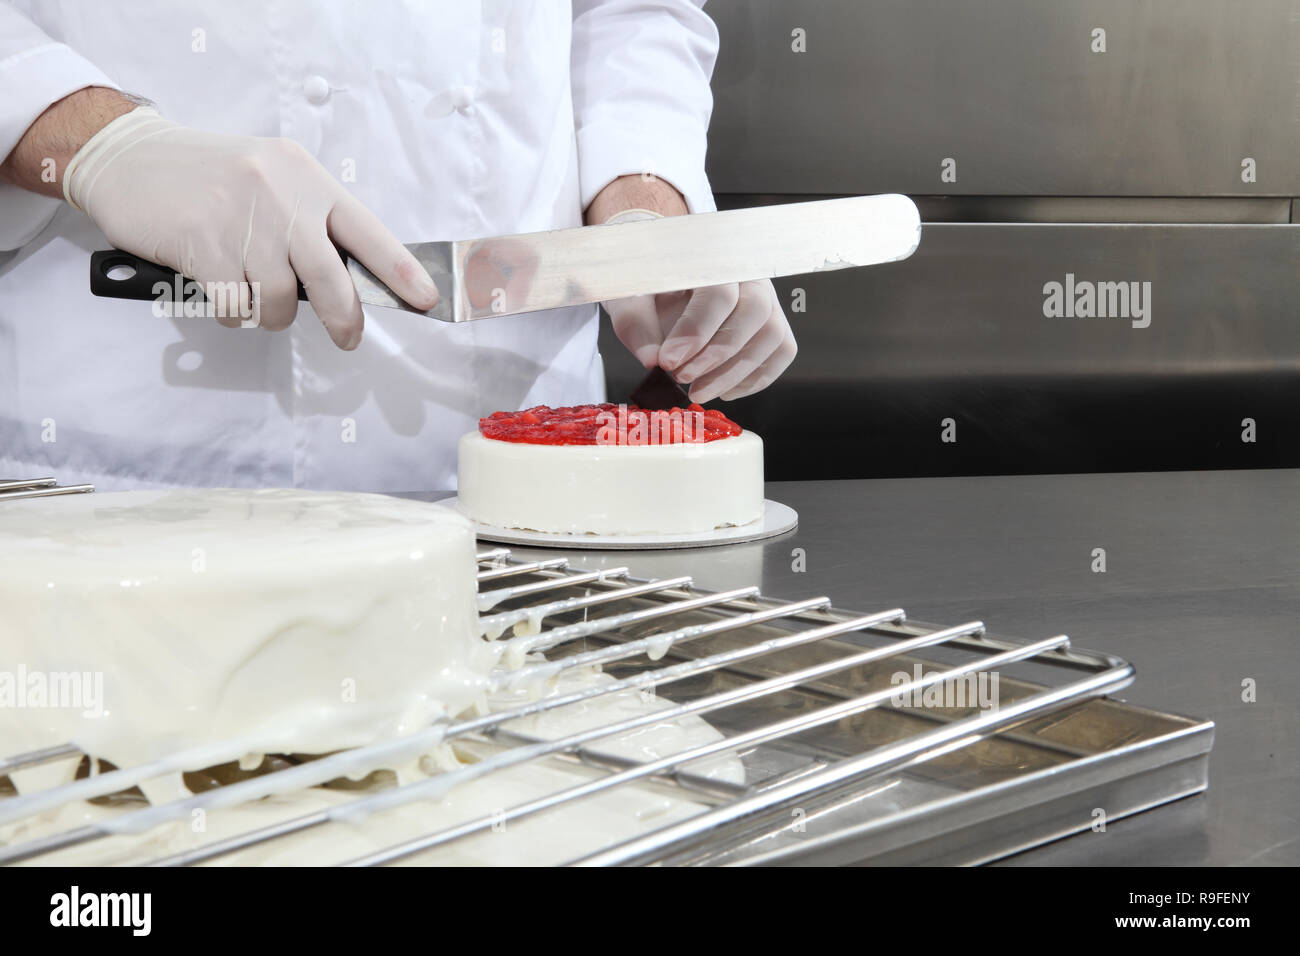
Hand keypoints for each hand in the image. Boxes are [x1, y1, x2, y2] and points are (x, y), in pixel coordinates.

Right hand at [63, 108, 436, 348]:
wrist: (129, 157)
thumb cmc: (210, 178)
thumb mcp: (272, 181)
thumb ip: (310, 223)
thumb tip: (349, 284)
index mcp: (308, 179)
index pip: (368, 231)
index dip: (400, 271)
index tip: (426, 299)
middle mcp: (281, 196)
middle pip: (331, 279)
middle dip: (344, 318)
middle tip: (347, 338)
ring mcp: (242, 219)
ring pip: (278, 299)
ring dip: (268, 311)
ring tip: (250, 291)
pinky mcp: (204, 243)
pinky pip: (235, 304)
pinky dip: (230, 310)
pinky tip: (218, 285)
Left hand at [605, 279, 796, 402]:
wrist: (663, 278)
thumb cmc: (648, 285)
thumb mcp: (629, 296)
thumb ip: (636, 324)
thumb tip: (652, 360)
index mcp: (711, 255)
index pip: (718, 292)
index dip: (696, 331)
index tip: (668, 363)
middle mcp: (748, 272)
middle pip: (754, 312)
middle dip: (717, 355)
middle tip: (682, 380)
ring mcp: (767, 295)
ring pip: (772, 334)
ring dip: (735, 373)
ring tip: (698, 392)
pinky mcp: (774, 320)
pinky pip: (782, 350)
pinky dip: (756, 377)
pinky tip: (724, 390)